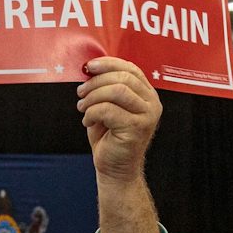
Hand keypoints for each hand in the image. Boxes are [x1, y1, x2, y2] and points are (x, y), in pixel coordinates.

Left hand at [76, 57, 160, 183]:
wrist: (115, 168)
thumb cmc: (109, 137)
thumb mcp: (108, 106)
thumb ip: (105, 86)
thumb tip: (90, 67)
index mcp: (147, 94)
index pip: (130, 69)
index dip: (108, 64)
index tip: (88, 67)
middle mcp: (152, 103)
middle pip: (123, 78)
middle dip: (96, 82)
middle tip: (81, 92)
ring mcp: (147, 116)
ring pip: (116, 91)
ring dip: (93, 97)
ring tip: (83, 108)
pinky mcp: (137, 128)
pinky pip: (108, 110)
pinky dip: (92, 113)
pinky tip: (88, 122)